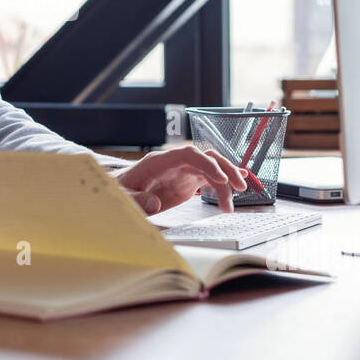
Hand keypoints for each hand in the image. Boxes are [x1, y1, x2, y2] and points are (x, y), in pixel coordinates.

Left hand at [113, 145, 247, 214]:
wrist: (119, 189)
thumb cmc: (120, 190)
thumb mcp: (123, 196)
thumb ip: (137, 199)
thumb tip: (154, 203)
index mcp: (160, 161)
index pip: (189, 153)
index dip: (206, 163)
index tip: (220, 179)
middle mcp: (175, 163)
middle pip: (206, 157)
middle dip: (225, 169)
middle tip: (239, 187)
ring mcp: (183, 171)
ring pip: (212, 168)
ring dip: (226, 181)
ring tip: (231, 205)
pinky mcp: (187, 182)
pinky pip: (209, 178)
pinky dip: (223, 184)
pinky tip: (235, 190)